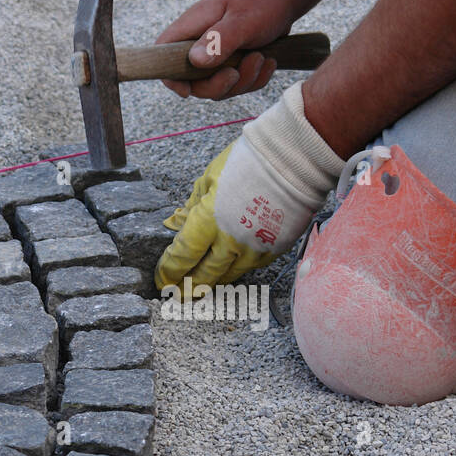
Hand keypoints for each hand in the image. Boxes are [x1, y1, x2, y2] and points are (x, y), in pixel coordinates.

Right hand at [155, 0, 295, 99]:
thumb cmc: (262, 0)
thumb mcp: (243, 19)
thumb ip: (219, 39)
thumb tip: (195, 61)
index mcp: (193, 26)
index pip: (163, 53)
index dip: (170, 76)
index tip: (187, 91)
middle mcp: (200, 42)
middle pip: (193, 82)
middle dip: (218, 85)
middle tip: (238, 72)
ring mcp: (217, 55)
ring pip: (219, 87)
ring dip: (243, 80)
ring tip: (260, 57)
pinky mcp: (233, 63)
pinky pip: (238, 85)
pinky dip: (255, 79)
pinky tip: (268, 61)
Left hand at [155, 82, 344, 287]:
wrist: (293, 160)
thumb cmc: (247, 162)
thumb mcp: (209, 179)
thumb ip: (191, 207)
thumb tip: (175, 224)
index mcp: (209, 219)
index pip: (182, 256)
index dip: (169, 272)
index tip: (162, 279)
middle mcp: (231, 240)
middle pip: (203, 275)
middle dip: (187, 287)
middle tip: (178, 294)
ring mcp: (254, 248)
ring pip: (227, 276)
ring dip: (212, 281)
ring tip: (200, 285)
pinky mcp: (274, 250)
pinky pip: (250, 267)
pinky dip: (237, 268)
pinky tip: (229, 268)